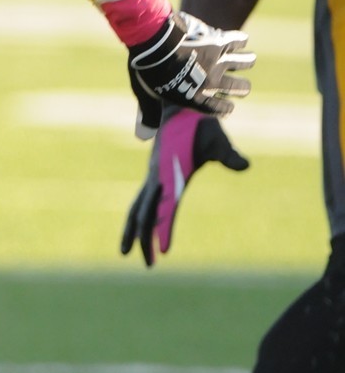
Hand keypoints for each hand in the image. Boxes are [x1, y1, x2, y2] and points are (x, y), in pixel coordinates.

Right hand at [120, 108, 249, 266]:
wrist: (179, 106)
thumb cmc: (200, 124)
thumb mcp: (217, 138)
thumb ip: (228, 154)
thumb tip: (245, 166)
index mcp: (170, 175)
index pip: (165, 208)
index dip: (164, 229)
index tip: (164, 251)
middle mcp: (156, 178)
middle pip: (145, 214)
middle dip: (144, 240)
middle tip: (149, 266)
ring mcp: (152, 177)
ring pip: (136, 209)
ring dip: (132, 231)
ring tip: (128, 253)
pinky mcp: (153, 176)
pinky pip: (140, 202)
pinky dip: (136, 218)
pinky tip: (139, 230)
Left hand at [127, 10, 253, 137]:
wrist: (155, 46)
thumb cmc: (149, 71)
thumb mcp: (147, 96)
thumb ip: (150, 115)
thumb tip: (144, 137)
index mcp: (196, 99)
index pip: (219, 108)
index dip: (225, 109)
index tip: (229, 108)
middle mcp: (211, 83)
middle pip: (237, 87)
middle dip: (242, 88)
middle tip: (244, 87)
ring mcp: (216, 63)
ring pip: (242, 63)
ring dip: (246, 61)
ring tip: (250, 60)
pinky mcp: (216, 43)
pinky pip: (235, 42)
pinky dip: (240, 40)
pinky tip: (242, 39)